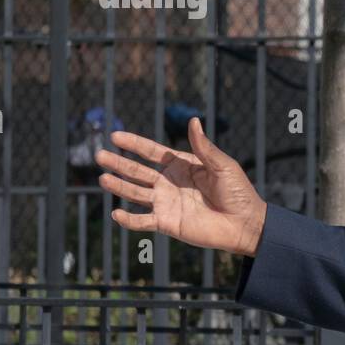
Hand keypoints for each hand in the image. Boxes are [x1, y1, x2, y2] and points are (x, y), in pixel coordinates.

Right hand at [95, 117, 267, 256]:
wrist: (245, 223)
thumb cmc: (238, 192)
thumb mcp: (223, 165)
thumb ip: (204, 147)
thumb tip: (193, 120)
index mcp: (182, 165)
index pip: (152, 152)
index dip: (134, 144)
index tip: (115, 136)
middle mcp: (170, 183)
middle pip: (138, 171)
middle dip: (119, 163)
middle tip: (99, 156)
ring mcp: (166, 203)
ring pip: (136, 193)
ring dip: (119, 187)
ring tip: (103, 179)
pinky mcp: (167, 223)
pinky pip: (143, 221)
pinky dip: (129, 220)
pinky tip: (116, 213)